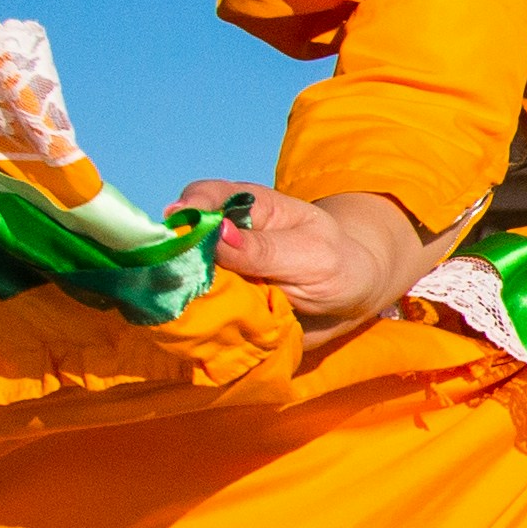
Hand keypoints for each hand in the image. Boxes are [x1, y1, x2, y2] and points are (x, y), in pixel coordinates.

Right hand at [169, 181, 419, 331]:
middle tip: (178, 283)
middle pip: (183, 240)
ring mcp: (221, 273)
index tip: (178, 235)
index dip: (187, 212)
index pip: (205, 198)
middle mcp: (226, 238)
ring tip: (189, 310)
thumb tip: (215, 233)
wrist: (352, 300)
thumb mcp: (310, 254)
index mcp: (249, 208)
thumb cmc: (336, 264)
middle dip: (174, 259)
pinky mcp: (222, 306)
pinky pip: (198, 312)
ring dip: (182, 294)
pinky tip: (197, 329)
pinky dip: (195, 320)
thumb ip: (263, 249)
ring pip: (184, 279)